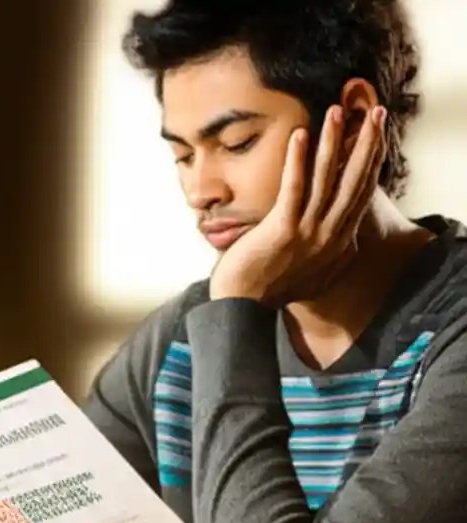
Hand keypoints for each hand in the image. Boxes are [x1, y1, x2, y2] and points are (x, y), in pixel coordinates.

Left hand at [209, 105, 386, 305]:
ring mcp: (308, 233)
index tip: (378, 133)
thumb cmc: (270, 288)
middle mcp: (331, 235)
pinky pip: (293, 189)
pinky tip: (300, 135)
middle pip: (355, 180)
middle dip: (367, 143)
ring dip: (334, 142)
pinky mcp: (282, 231)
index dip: (372, 160)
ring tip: (338, 112)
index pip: (362, 192)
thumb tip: (347, 242)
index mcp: (339, 241)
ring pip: (327, 179)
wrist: (244, 310)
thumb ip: (333, 253)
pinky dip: (298, 161)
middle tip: (376, 111)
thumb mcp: (315, 272)